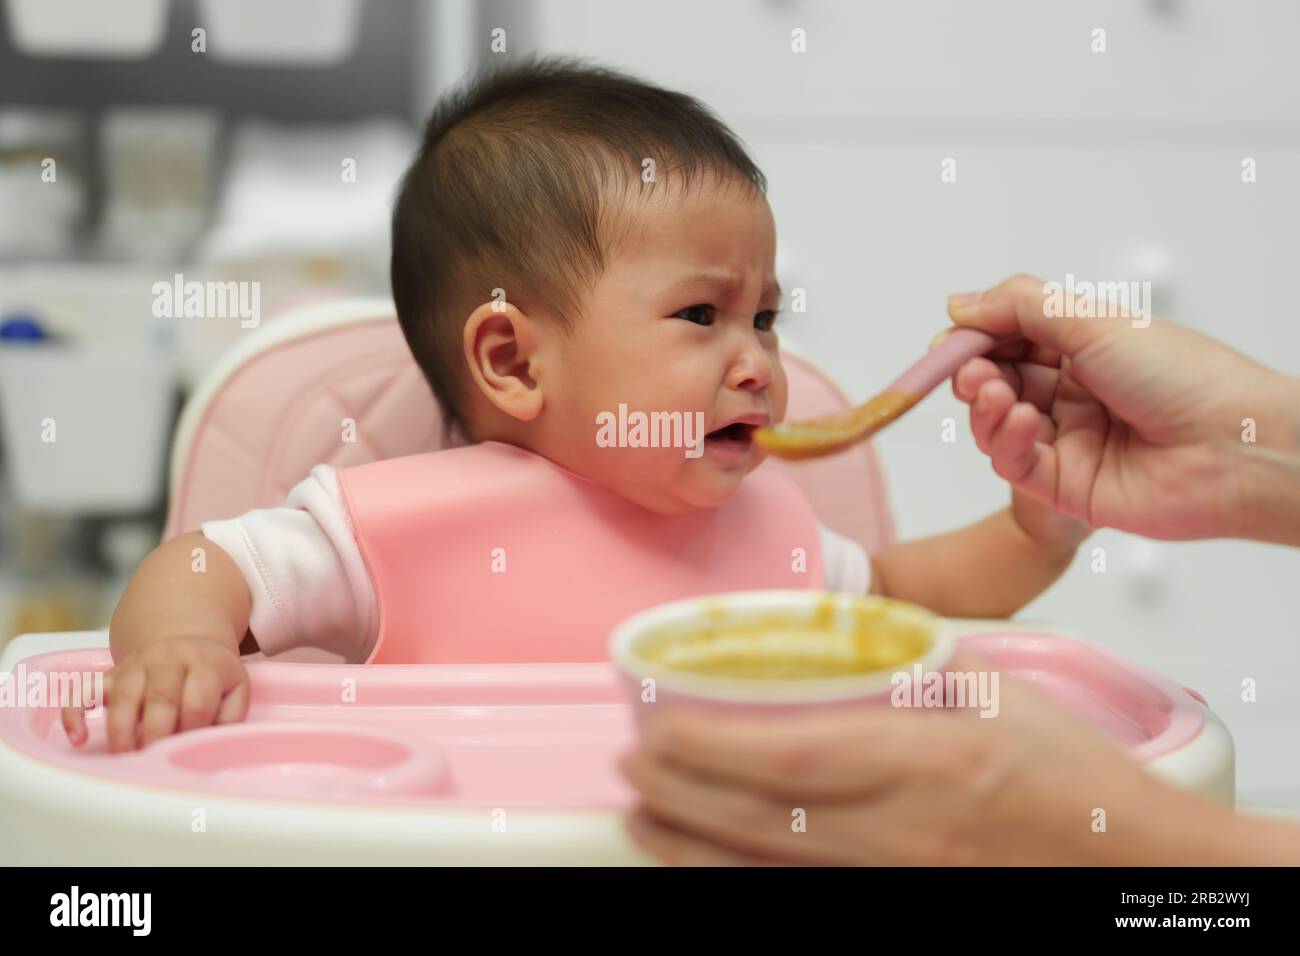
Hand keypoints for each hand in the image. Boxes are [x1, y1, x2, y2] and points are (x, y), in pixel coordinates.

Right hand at [61, 635, 250, 751]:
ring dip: (121, 732)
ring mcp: (136, 665)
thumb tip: (213, 748)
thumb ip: (231, 717)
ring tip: (125, 758)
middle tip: (155, 762)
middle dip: (157, 736)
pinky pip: (83, 690)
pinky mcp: (111, 673)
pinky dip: (76, 714)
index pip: (197, 701)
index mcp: (205, 663)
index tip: (188, 751)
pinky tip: (79, 738)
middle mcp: (168, 660)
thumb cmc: (213, 674)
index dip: (192, 730)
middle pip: (160, 699)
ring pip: (122, 696)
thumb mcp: (235, 687)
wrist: (186, 637)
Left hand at [618, 653, 1234, 865]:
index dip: (712, 746)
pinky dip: (742, 879)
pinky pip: (802, 895)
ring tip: (639, 819)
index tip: (657, 726)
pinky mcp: (899, 902)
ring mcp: (897, 879)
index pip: (793, 754)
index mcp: (927, 760)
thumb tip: (837, 635)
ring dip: (692, 846)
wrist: (1127, 863)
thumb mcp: (996, 686)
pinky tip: (705, 865)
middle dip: (680, 795)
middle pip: (763, 819)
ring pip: (770, 868)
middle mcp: (902, 832)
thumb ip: (911, 659)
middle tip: (627, 768)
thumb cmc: (1070, 775)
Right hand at [947, 274, 1299, 542]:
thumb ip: (1020, 307)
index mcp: (1084, 350)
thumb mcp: (1094, 321)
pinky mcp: (1064, 487)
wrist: (1234, 447)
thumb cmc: (1185, 377)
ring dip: (987, 406)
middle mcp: (1074, 395)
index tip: (949, 337)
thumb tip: (959, 305)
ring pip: (996, 425)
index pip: (1008, 340)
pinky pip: (1014, 464)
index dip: (975, 338)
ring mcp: (1068, 442)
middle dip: (974, 374)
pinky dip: (1008, 441)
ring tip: (995, 395)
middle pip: (996, 382)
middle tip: (968, 371)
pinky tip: (1025, 423)